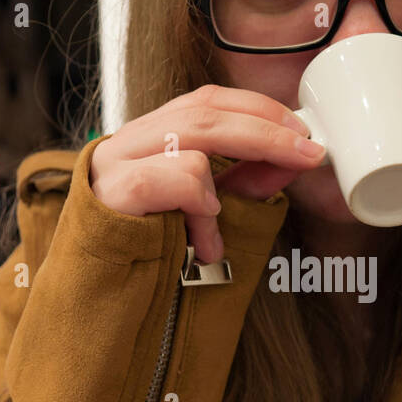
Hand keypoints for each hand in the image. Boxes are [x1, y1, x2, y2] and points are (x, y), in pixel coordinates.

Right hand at [89, 85, 326, 262]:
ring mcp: (114, 162)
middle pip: (206, 111)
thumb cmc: (146, 256)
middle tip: (307, 151)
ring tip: (252, 203)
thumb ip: (242, 183)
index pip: (206, 100)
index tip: (300, 129)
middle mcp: (127, 141)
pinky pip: (178, 178)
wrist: (93, 301)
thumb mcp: (206, 212)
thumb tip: (290, 160)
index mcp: (147, 138)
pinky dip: (204, 205)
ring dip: (239, 167)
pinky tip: (206, 241)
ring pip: (195, 135)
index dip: (257, 107)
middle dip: (267, 129)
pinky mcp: (112, 191)